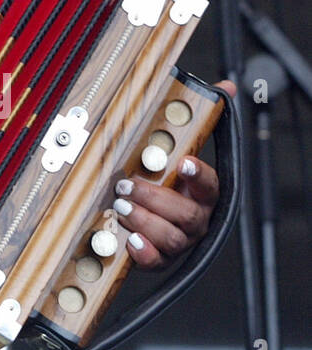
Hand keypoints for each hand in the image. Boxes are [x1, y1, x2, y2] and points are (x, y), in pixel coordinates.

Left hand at [117, 79, 235, 268]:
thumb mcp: (176, 147)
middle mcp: (195, 218)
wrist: (149, 214)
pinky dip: (143, 252)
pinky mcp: (160, 257)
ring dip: (144, 221)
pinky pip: (156, 261)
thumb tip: (228, 87)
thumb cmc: (162, 177)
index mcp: (202, 192)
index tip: (184, 162)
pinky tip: (129, 239)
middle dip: (155, 198)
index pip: (210, 183)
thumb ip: (201, 119)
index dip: (198, 174)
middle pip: (186, 213)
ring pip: (171, 237)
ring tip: (121, 206)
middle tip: (128, 185)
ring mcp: (179, 239)